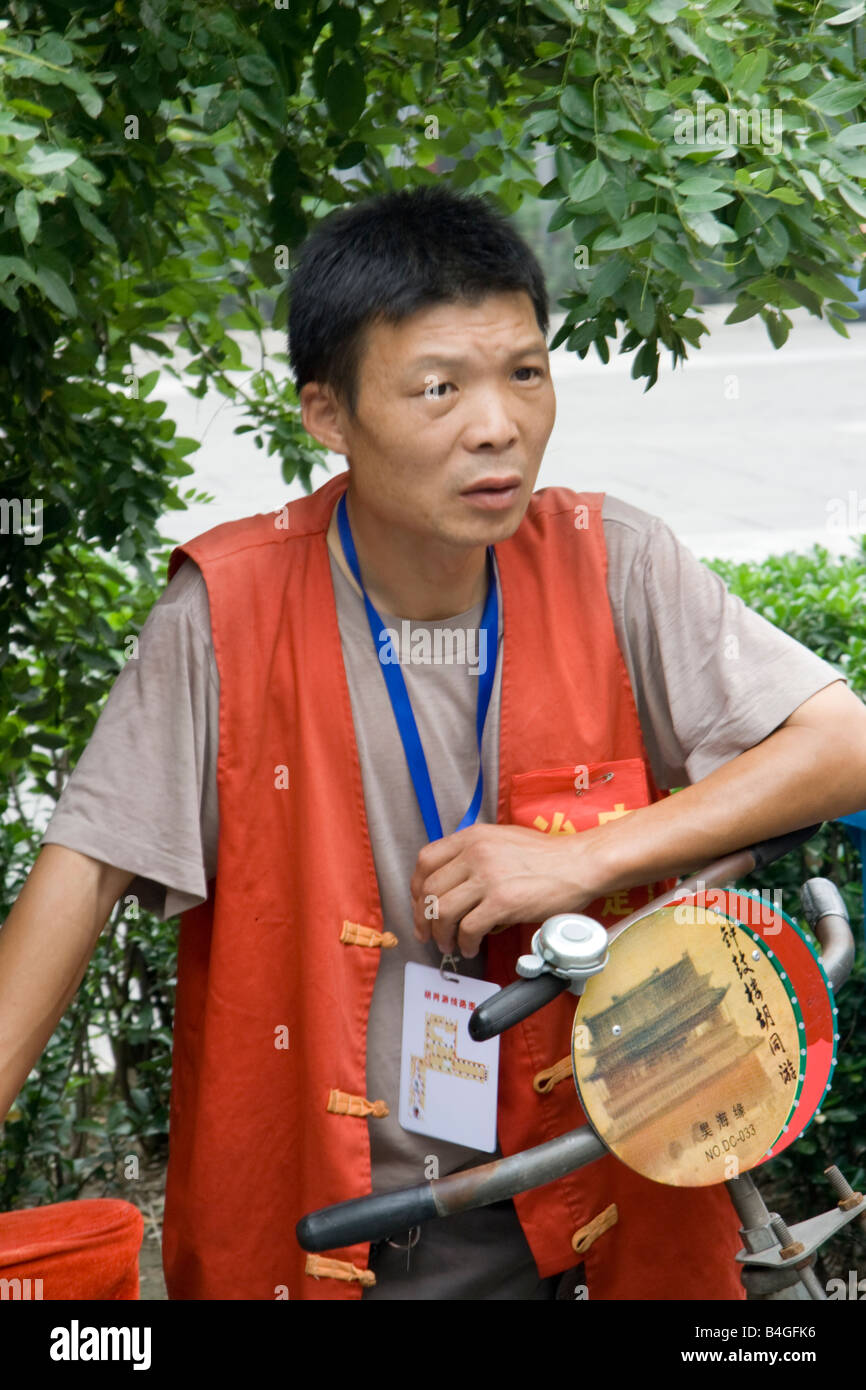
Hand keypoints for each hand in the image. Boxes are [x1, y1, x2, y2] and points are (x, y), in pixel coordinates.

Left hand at [409, 823, 603, 958]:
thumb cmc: (546, 857)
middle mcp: (475, 853)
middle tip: (429, 934)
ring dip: (441, 935)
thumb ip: (474, 854)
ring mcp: (488, 877)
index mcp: (472, 837)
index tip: (420, 906)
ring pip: (442, 911)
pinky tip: (472, 947)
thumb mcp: (502, 840)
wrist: (579, 863)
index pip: (425, 861)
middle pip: (429, 889)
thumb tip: (450, 884)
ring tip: (449, 945)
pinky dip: (465, 943)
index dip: (416, 889)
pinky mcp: (503, 901)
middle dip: (423, 918)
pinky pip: (468, 928)